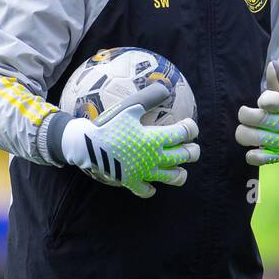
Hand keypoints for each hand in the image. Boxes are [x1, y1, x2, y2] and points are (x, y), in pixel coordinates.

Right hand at [60, 84, 198, 198]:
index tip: (190, 125)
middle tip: (192, 147)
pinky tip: (152, 185)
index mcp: (155, 138)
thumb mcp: (129, 107)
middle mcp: (154, 157)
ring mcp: (144, 171)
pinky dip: (151, 188)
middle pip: (184, 156)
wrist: (85, 145)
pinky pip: (146, 190)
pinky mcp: (131, 182)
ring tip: (180, 169)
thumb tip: (165, 88)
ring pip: (172, 177)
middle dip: (193, 151)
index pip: (184, 133)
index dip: (191, 128)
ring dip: (179, 173)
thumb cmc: (107, 124)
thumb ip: (148, 98)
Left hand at [236, 60, 278, 165]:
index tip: (260, 100)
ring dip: (245, 133)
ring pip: (259, 138)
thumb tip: (272, 66)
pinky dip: (254, 155)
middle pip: (263, 120)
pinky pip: (265, 158)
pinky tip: (250, 151)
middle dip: (247, 116)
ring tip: (242, 129)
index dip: (267, 101)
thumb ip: (276, 78)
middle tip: (242, 112)